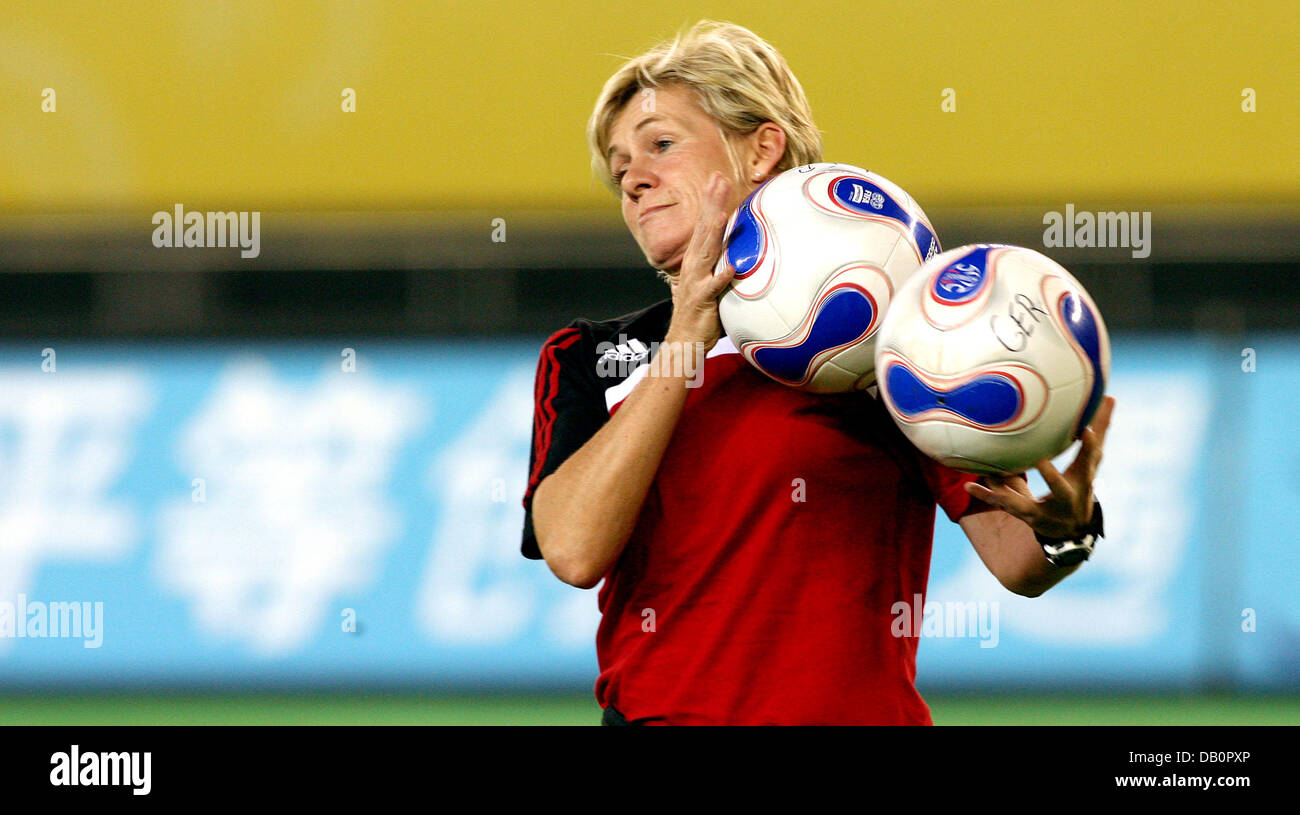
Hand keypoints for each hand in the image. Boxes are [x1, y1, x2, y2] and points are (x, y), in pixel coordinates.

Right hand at [664, 172, 735, 350]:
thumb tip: (742, 250)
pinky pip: (714, 287)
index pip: (706, 225)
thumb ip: (724, 264)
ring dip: (714, 232)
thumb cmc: (703, 312)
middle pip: (705, 230)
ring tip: (722, 212)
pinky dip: (722, 277)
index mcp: (698, 259)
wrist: (685, 340)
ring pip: (706, 252)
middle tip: (718, 180)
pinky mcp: (702, 300)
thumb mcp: (714, 282)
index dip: (712, 202)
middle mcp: (695, 265)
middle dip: (712, 204)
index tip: (718, 179)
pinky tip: (732, 267)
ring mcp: (697, 281)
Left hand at [964, 396, 1115, 539]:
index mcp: (1083, 483)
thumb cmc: (1080, 486)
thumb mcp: (1090, 463)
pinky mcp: (1023, 514)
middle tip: (1041, 460)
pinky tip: (968, 485)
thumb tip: (1111, 397)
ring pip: (1024, 500)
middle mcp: (1065, 500)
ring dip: (1008, 489)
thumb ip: (1098, 432)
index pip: (1089, 462)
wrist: (1070, 529)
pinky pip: (1002, 503)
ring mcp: (1043, 510)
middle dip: (1053, 478)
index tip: (1086, 430)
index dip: (1090, 447)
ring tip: (991, 474)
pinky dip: (986, 494)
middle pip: (1061, 489)